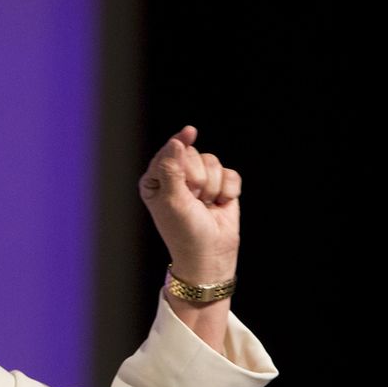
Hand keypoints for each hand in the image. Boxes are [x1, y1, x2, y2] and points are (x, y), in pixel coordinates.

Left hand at [138, 125, 240, 283]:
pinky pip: (230, 174)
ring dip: (212, 186)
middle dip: (198, 177)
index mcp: (157, 180)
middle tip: (194, 199)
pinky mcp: (221, 187)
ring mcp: (200, 182)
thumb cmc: (184, 232)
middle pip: (193, 154)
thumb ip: (172, 170)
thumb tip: (176, 142)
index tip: (190, 133)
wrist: (210, 254)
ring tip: (206, 205)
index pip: (168, 152)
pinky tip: (221, 204)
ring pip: (213, 162)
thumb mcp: (173, 201)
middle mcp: (177, 178)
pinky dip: (228, 190)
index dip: (179, 143)